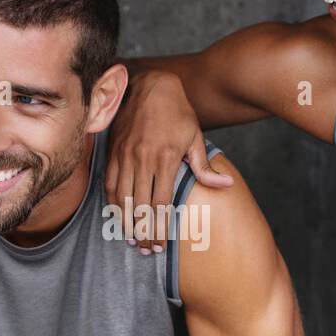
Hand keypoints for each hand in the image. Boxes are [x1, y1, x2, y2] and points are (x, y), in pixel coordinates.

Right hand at [105, 69, 233, 254]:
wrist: (150, 85)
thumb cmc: (177, 112)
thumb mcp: (195, 137)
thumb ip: (205, 166)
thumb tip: (225, 185)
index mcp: (165, 158)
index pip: (160, 203)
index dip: (160, 227)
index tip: (161, 244)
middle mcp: (142, 159)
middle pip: (140, 206)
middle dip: (143, 232)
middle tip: (146, 250)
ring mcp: (124, 155)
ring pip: (122, 198)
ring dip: (126, 222)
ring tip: (131, 240)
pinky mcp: (113, 151)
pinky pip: (110, 183)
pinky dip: (112, 203)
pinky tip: (118, 215)